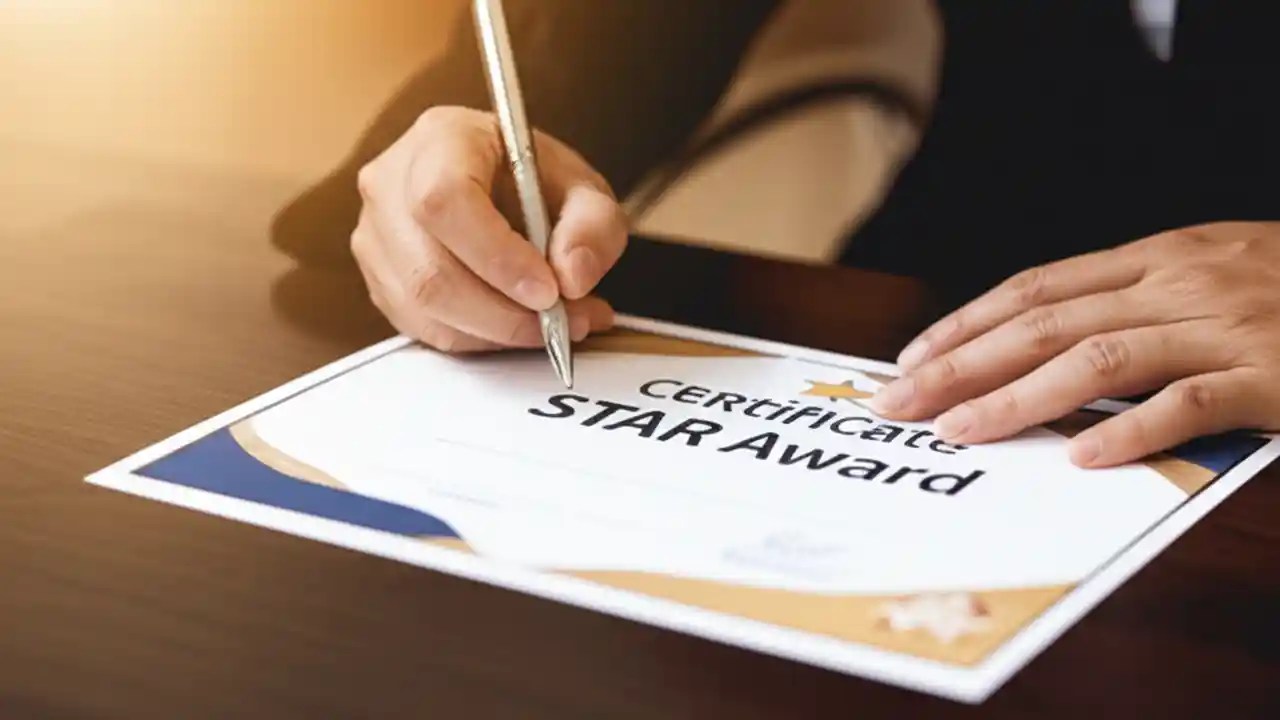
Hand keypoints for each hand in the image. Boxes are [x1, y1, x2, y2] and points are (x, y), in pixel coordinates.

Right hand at [351, 106, 625, 351]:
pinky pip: (422, 327)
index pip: (446, 199)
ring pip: (424, 307)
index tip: (548, 291)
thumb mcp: (586, 190)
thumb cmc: (537, 182)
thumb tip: (573, 277)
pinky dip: (478, 339)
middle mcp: (392, 182)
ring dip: (497, 332)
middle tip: (564, 322)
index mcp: (442, 138)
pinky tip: (515, 325)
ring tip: (553, 325)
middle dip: (505, 312)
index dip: (496, 257)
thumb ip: (593, 227)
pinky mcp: (378, 278)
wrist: (507, 189)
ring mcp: (375, 233)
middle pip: (430, 269)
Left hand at [870, 222, 1279, 467]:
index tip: (911, 357)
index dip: (965, 324)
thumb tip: (1046, 339)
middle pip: (1043, 324)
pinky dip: (1131, 430)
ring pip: (1098, 360)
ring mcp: (1225, 327)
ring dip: (1017, 399)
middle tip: (899, 401)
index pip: (1035, 290)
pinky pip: (1191, 403)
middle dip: (961, 364)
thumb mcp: (1210, 272)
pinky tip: (1082, 458)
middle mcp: (1178, 284)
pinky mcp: (1274, 375)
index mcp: (1157, 259)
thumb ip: (1135, 299)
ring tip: (961, 432)